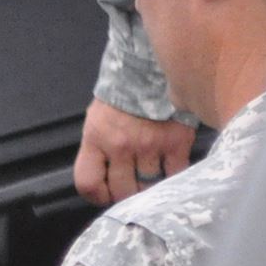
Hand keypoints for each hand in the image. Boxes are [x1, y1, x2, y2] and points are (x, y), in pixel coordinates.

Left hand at [73, 98, 195, 206]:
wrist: (152, 69)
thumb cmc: (123, 96)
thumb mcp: (98, 120)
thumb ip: (99, 148)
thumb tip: (105, 179)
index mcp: (96, 138)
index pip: (87, 182)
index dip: (96, 196)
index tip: (105, 195)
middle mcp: (120, 145)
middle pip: (122, 191)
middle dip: (127, 195)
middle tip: (134, 189)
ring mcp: (150, 145)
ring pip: (149, 186)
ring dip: (151, 188)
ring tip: (153, 180)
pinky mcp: (177, 142)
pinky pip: (176, 174)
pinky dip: (175, 178)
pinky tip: (172, 171)